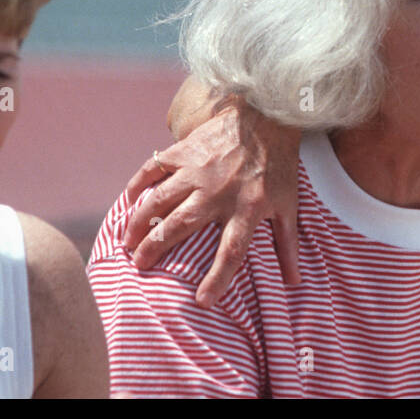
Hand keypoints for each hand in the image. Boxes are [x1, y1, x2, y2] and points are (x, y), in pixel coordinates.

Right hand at [121, 101, 301, 306]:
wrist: (267, 115)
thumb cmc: (279, 166)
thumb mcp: (289, 206)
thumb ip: (287, 245)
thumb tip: (293, 283)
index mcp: (247, 209)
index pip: (231, 252)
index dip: (218, 279)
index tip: (202, 302)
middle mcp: (217, 192)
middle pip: (180, 226)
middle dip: (155, 249)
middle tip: (139, 266)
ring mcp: (197, 170)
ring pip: (158, 201)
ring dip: (138, 223)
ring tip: (126, 243)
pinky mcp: (184, 150)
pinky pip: (153, 169)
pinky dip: (137, 185)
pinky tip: (128, 202)